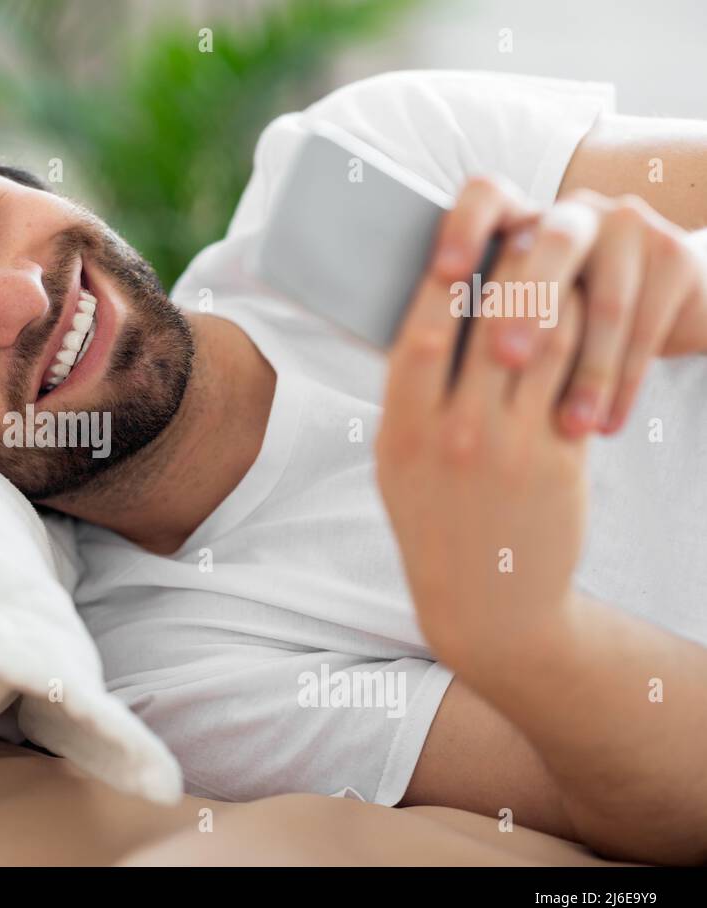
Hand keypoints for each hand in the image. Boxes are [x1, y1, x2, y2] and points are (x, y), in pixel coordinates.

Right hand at [376, 220, 591, 671]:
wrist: (487, 603)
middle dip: (510, 266)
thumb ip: (409, 400)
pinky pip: (577, 381)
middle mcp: (454, 435)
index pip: (420, 336)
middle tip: (524, 226)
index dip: (439, 281)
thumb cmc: (435, 522)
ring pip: (544, 342)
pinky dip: (585, 340)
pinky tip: (588, 316)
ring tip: (564, 264)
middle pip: (489, 326)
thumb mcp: (397, 464)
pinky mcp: (560, 462)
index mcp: (401, 432)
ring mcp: (510, 449)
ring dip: (559, 292)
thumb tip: (429, 323)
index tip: (456, 243)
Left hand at [433, 179, 706, 437]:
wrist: (658, 316)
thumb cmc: (549, 336)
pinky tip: (605, 425)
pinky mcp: (675, 256)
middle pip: (549, 242)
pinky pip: (648, 326)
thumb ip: (465, 324)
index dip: (464, 225)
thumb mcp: (508, 323)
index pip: (485, 194)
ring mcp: (628, 227)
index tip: (443, 274)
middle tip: (506, 360)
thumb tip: (402, 357)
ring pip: (605, 298)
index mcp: (518, 218)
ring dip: (586, 370)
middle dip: (526, 304)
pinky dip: (624, 383)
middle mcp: (571, 212)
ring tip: (567, 425)